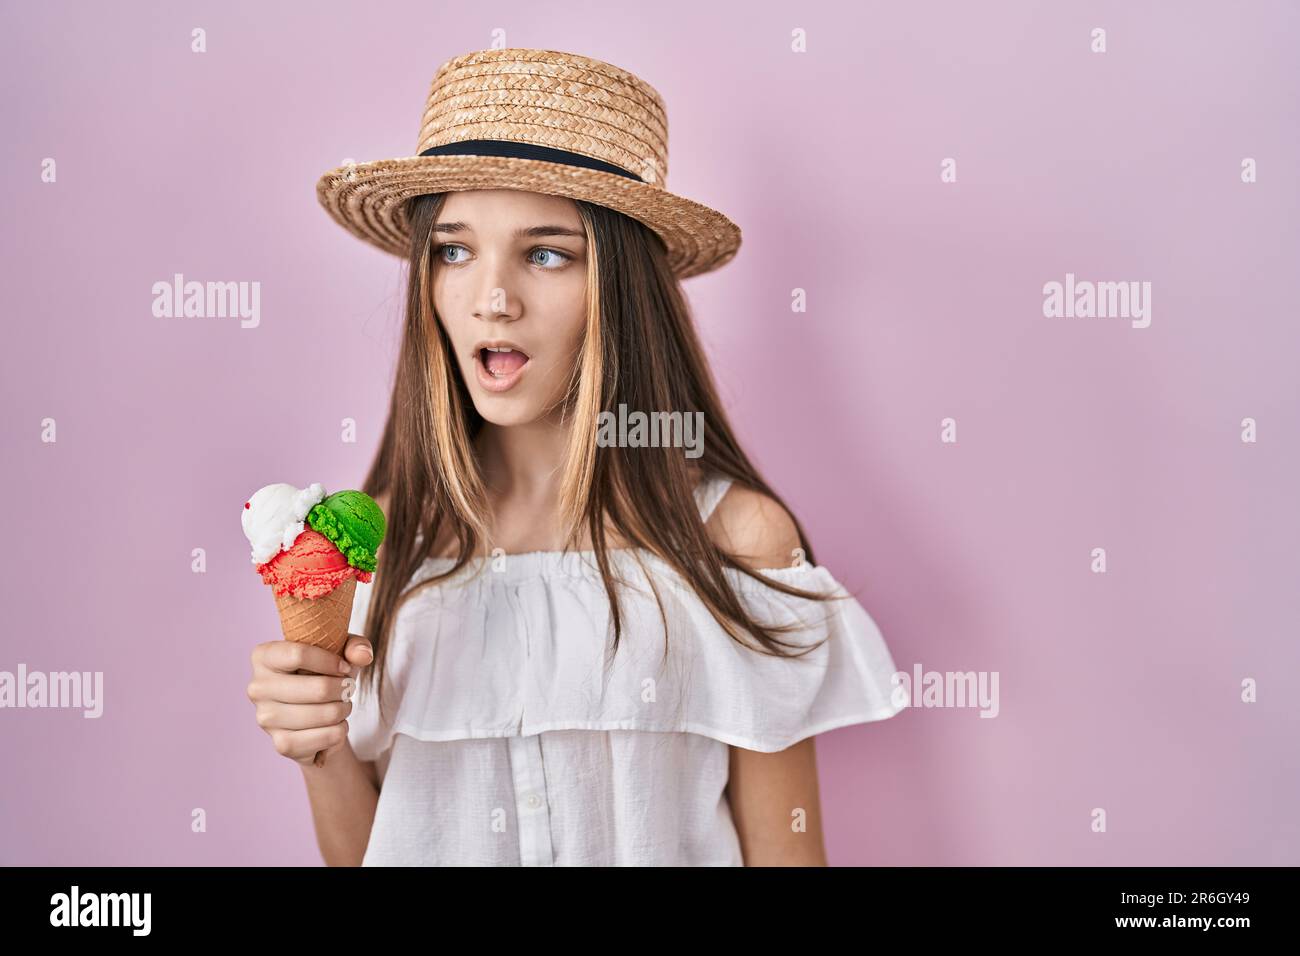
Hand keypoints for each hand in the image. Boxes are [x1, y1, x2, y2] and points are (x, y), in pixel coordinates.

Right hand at [247, 634, 374, 766]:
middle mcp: (257, 688)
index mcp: (264, 657)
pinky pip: (327, 736)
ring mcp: (266, 719)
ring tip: (341, 706)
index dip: (331, 662)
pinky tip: (333, 725)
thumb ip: (355, 646)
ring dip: (344, 710)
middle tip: (346, 689)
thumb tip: (363, 655)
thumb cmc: (324, 673)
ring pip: (326, 714)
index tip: (344, 668)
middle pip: (318, 688)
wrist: (314, 713)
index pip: (299, 654)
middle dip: (344, 689)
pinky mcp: (281, 744)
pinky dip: (340, 730)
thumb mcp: (340, 652)